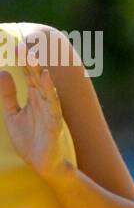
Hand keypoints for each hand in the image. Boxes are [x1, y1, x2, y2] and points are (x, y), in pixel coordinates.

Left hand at [0, 47, 67, 179]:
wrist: (42, 164)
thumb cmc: (30, 139)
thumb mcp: (12, 115)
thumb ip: (8, 95)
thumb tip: (3, 72)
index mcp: (34, 97)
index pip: (29, 74)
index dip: (23, 60)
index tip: (15, 45)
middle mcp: (43, 99)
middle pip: (36, 76)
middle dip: (30, 61)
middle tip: (23, 44)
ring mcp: (50, 109)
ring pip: (45, 86)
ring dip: (39, 71)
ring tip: (33, 57)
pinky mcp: (54, 121)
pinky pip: (52, 102)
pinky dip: (50, 89)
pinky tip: (46, 78)